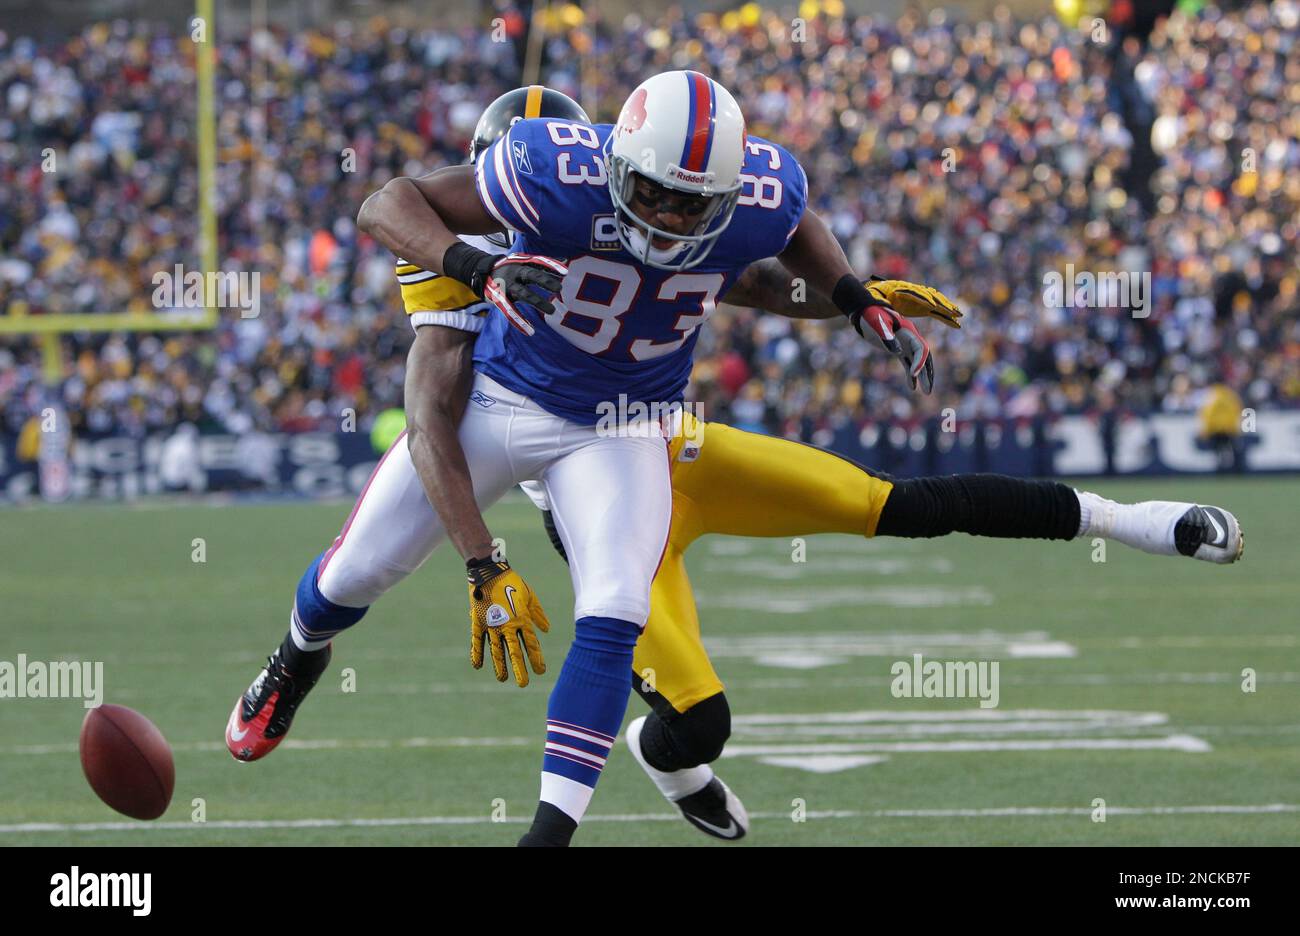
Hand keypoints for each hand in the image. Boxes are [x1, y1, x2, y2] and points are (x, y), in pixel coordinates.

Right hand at [452, 246, 566, 336]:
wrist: (481, 273)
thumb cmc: (509, 268)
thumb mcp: (523, 262)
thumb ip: (542, 263)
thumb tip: (564, 261)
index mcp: (521, 264)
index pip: (538, 262)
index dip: (551, 265)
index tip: (565, 271)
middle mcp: (514, 274)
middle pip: (531, 275)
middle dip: (545, 281)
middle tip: (559, 288)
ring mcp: (508, 287)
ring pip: (524, 294)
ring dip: (538, 302)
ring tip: (551, 311)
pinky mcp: (501, 299)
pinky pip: (511, 312)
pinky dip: (520, 322)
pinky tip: (530, 331)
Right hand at [467, 557, 550, 686]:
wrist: (490, 570)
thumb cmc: (512, 582)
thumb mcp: (529, 596)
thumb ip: (537, 614)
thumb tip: (546, 630)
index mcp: (522, 619)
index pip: (532, 644)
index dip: (536, 659)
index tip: (541, 671)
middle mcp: (508, 625)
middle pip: (515, 652)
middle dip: (520, 669)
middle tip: (524, 684)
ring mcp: (492, 624)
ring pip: (497, 651)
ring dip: (500, 666)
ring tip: (503, 679)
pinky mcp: (478, 622)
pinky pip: (477, 641)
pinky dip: (477, 653)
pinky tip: (478, 666)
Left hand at [851, 302, 934, 393]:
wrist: (863, 311)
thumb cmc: (870, 316)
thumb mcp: (878, 325)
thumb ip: (888, 338)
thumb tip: (899, 352)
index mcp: (909, 332)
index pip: (921, 349)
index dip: (919, 362)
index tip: (913, 375)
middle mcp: (910, 338)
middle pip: (924, 357)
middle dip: (928, 374)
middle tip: (928, 391)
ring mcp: (905, 343)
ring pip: (918, 362)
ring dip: (922, 376)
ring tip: (926, 392)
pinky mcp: (897, 348)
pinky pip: (908, 362)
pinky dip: (911, 374)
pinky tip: (912, 387)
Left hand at [866, 276, 962, 328]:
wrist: (879, 293)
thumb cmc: (876, 297)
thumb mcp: (875, 300)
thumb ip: (880, 305)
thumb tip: (884, 306)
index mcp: (901, 289)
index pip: (914, 292)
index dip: (922, 298)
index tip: (930, 305)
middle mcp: (914, 292)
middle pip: (930, 296)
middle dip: (941, 303)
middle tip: (951, 310)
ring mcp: (921, 299)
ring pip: (937, 302)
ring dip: (948, 308)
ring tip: (959, 315)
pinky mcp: (924, 307)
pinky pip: (937, 312)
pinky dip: (947, 317)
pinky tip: (957, 323)